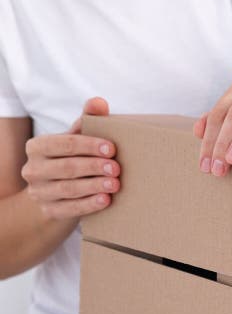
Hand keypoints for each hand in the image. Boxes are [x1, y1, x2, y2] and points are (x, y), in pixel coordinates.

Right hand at [21, 97, 119, 220]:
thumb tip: (99, 102)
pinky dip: (89, 204)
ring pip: (68, 189)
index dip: (89, 145)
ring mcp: (39, 192)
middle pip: (67, 167)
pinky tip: (105, 200)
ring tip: (115, 184)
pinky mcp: (48, 211)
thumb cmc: (71, 158)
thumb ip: (88, 119)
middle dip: (93, 167)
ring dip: (94, 186)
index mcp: (37, 147)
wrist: (56, 194)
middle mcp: (33, 169)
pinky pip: (69, 209)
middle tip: (116, 168)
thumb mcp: (77, 138)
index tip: (112, 149)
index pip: (64, 144)